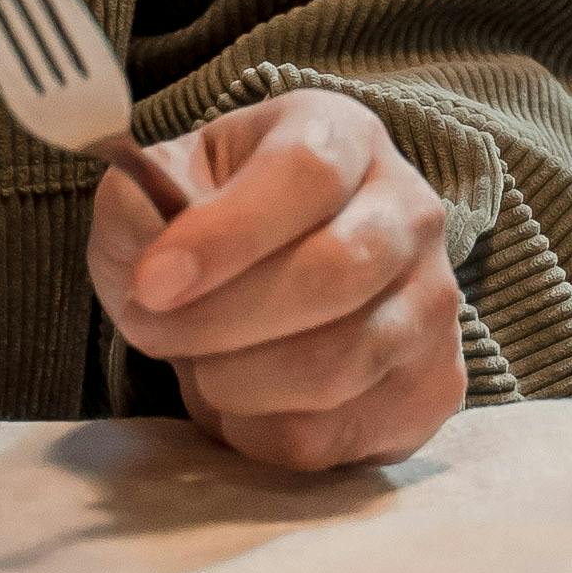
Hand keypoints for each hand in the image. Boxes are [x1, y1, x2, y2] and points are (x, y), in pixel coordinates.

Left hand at [90, 88, 462, 473]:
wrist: (271, 278)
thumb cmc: (211, 221)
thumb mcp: (157, 188)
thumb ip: (136, 204)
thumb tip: (149, 258)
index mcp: (343, 136)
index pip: (305, 175)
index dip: (225, 235)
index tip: (152, 284)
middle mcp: (411, 211)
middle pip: (332, 276)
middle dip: (218, 321)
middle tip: (152, 329)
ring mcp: (435, 304)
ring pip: (332, 369)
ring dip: (233, 382)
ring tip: (198, 363)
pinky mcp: (433, 387)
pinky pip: (332, 437)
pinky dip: (260, 433)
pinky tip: (243, 400)